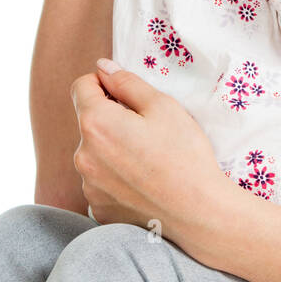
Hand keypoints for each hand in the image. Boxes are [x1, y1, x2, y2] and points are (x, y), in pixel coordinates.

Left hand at [70, 62, 236, 258]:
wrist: (199, 214)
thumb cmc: (185, 155)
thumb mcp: (163, 106)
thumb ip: (127, 82)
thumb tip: (103, 67)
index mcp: (95, 124)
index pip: (81, 87)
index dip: (104, 83)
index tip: (126, 94)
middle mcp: (82, 156)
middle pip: (89, 122)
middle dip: (111, 119)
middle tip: (148, 132)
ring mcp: (88, 186)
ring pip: (95, 153)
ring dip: (113, 149)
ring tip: (148, 161)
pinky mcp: (98, 208)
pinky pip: (101, 181)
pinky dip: (117, 177)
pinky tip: (144, 183)